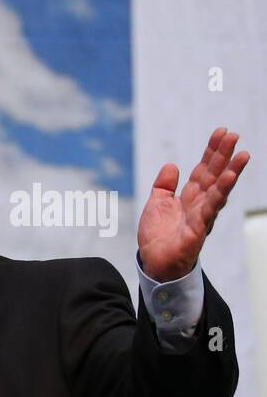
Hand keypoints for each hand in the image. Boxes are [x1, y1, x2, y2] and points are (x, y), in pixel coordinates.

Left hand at [138, 128, 249, 282]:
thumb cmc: (158, 237)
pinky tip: (228, 178)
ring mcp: (202, 215)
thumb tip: (172, 165)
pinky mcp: (199, 229)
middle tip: (233, 135)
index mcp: (189, 196)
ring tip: (242, 155)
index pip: (203, 169)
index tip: (221, 132)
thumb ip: (164, 185)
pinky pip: (210, 208)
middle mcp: (199, 203)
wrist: (154, 264)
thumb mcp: (156, 205)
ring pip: (218, 190)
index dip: (211, 151)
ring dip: (231, 172)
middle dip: (223, 155)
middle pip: (213, 175)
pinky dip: (219, 193)